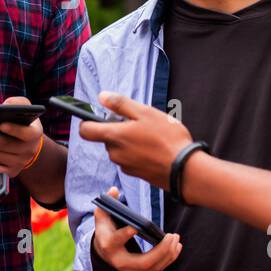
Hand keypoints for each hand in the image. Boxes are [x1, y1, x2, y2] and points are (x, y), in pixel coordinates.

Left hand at [0, 96, 45, 177]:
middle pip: (3, 145)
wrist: (27, 145)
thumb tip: (3, 106)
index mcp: (34, 134)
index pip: (27, 134)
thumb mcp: (24, 109)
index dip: (15, 130)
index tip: (1, 125)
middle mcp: (28, 151)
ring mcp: (18, 163)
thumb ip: (17, 103)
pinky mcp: (9, 172)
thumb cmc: (21, 122)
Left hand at [78, 92, 193, 189]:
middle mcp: (115, 153)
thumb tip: (102, 97)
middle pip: (106, 138)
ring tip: (151, 136)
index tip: (98, 116)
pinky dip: (138, 152)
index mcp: (114, 136)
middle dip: (118, 129)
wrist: (185, 170)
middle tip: (140, 123)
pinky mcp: (135, 174)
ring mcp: (125, 165)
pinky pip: (130, 158)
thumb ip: (121, 104)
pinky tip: (155, 148)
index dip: (88, 121)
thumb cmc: (167, 139)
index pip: (86, 131)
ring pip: (120, 148)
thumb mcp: (145, 113)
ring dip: (130, 140)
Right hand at [92, 186, 180, 270]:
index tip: (136, 227)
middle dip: (161, 250)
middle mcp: (119, 262)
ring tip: (176, 238)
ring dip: (169, 254)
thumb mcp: (102, 214)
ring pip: (154, 267)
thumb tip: (114, 190)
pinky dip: (169, 258)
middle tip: (172, 236)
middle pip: (144, 262)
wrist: (102, 252)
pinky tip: (176, 247)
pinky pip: (157, 269)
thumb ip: (108, 202)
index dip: (126, 234)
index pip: (117, 240)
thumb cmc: (106, 229)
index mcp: (108, 244)